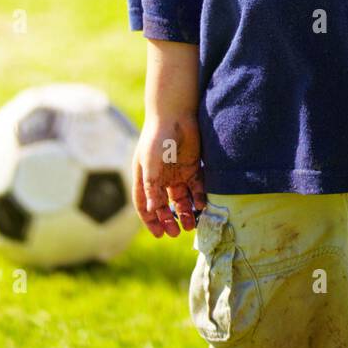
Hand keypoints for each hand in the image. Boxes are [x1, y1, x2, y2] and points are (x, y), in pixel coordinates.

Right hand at [132, 115, 205, 238]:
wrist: (176, 113)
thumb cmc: (157, 136)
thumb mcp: (151, 162)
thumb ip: (151, 185)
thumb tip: (153, 210)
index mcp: (145, 177)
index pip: (145, 205)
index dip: (151, 221)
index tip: (160, 234)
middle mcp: (160, 178)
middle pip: (164, 205)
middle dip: (170, 220)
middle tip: (177, 232)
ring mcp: (176, 173)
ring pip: (181, 199)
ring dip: (186, 213)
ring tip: (192, 225)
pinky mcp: (192, 167)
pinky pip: (196, 187)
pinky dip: (199, 198)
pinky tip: (203, 206)